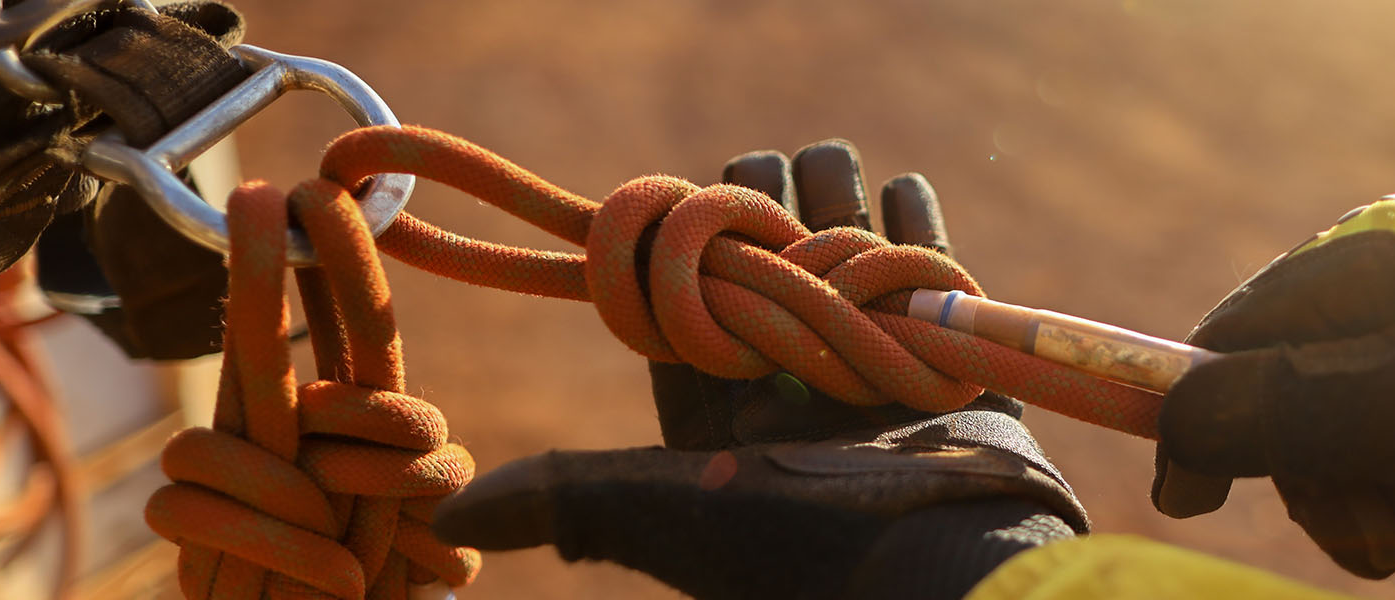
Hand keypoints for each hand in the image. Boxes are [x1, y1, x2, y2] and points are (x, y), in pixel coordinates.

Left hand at [432, 141, 1085, 599]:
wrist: (942, 558)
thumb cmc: (797, 538)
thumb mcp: (657, 511)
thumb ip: (561, 494)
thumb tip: (449, 510)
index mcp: (724, 417)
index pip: (691, 303)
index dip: (684, 248)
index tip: (686, 202)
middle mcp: (797, 388)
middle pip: (769, 262)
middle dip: (762, 214)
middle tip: (764, 193)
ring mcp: (875, 365)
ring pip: (844, 249)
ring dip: (835, 203)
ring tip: (829, 178)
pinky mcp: (945, 354)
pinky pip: (927, 267)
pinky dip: (914, 227)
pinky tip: (899, 194)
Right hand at [1152, 197, 1394, 577]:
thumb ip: (1278, 415)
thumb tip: (1175, 431)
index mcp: (1361, 257)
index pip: (1237, 337)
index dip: (1207, 422)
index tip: (1192, 501)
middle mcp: (1389, 280)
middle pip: (1298, 397)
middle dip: (1339, 486)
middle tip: (1382, 554)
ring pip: (1361, 429)